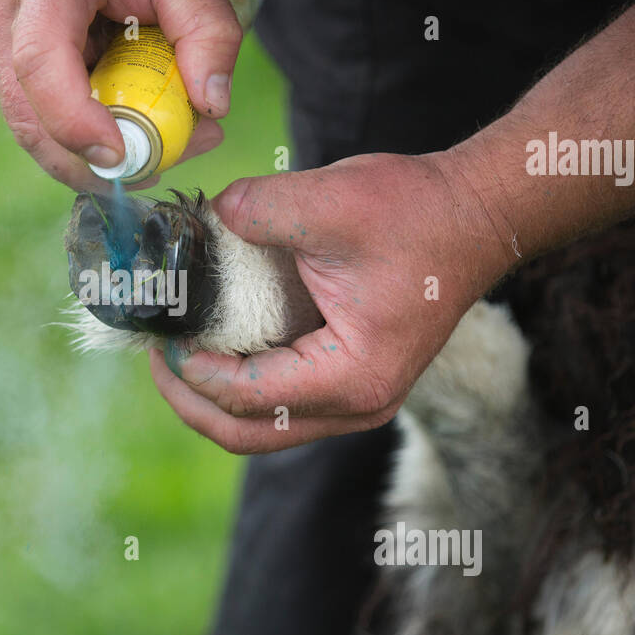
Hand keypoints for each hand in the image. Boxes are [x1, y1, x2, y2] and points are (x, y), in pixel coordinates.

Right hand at [0, 0, 241, 191]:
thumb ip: (210, 35)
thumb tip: (212, 107)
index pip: (40, 66)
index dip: (76, 124)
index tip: (125, 156)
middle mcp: (4, 8)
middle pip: (26, 114)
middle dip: (88, 160)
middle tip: (159, 165)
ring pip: (30, 120)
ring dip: (89, 148)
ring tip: (163, 136)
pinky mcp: (6, 46)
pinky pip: (37, 105)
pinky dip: (82, 124)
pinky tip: (130, 111)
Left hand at [147, 150, 514, 452]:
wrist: (477, 216)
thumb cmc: (418, 212)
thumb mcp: (332, 199)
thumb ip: (259, 209)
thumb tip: (203, 217)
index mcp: (351, 376)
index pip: (248, 397)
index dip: (192, 371)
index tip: (161, 334)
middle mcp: (356, 404)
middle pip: (247, 434)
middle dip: (191, 401)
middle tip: (156, 356)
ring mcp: (356, 400)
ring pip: (263, 427)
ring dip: (213, 396)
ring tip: (177, 351)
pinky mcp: (351, 381)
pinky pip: (282, 402)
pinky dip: (241, 381)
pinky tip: (216, 342)